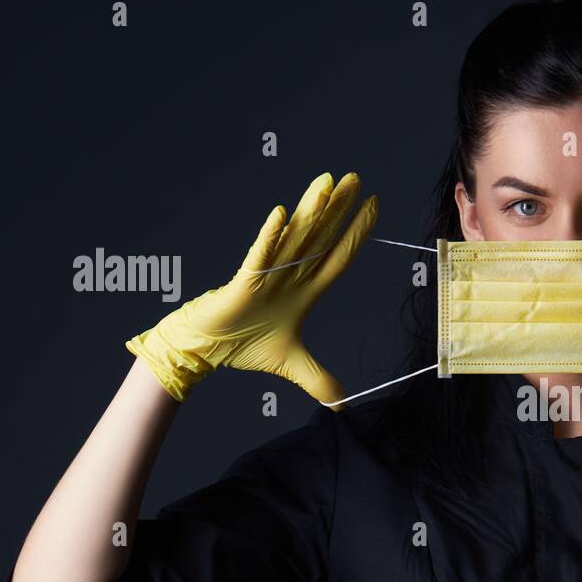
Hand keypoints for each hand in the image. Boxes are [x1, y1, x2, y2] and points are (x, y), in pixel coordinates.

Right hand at [126, 172, 377, 407]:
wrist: (207, 350)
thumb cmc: (246, 346)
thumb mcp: (293, 366)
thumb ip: (319, 380)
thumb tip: (342, 403)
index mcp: (304, 289)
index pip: (338, 256)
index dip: (356, 233)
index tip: (374, 206)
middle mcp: (289, 275)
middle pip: (320, 236)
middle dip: (338, 208)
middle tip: (356, 178)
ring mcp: (267, 276)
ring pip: (295, 238)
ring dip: (312, 212)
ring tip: (328, 182)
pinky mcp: (243, 283)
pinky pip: (259, 257)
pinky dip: (269, 237)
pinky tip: (282, 214)